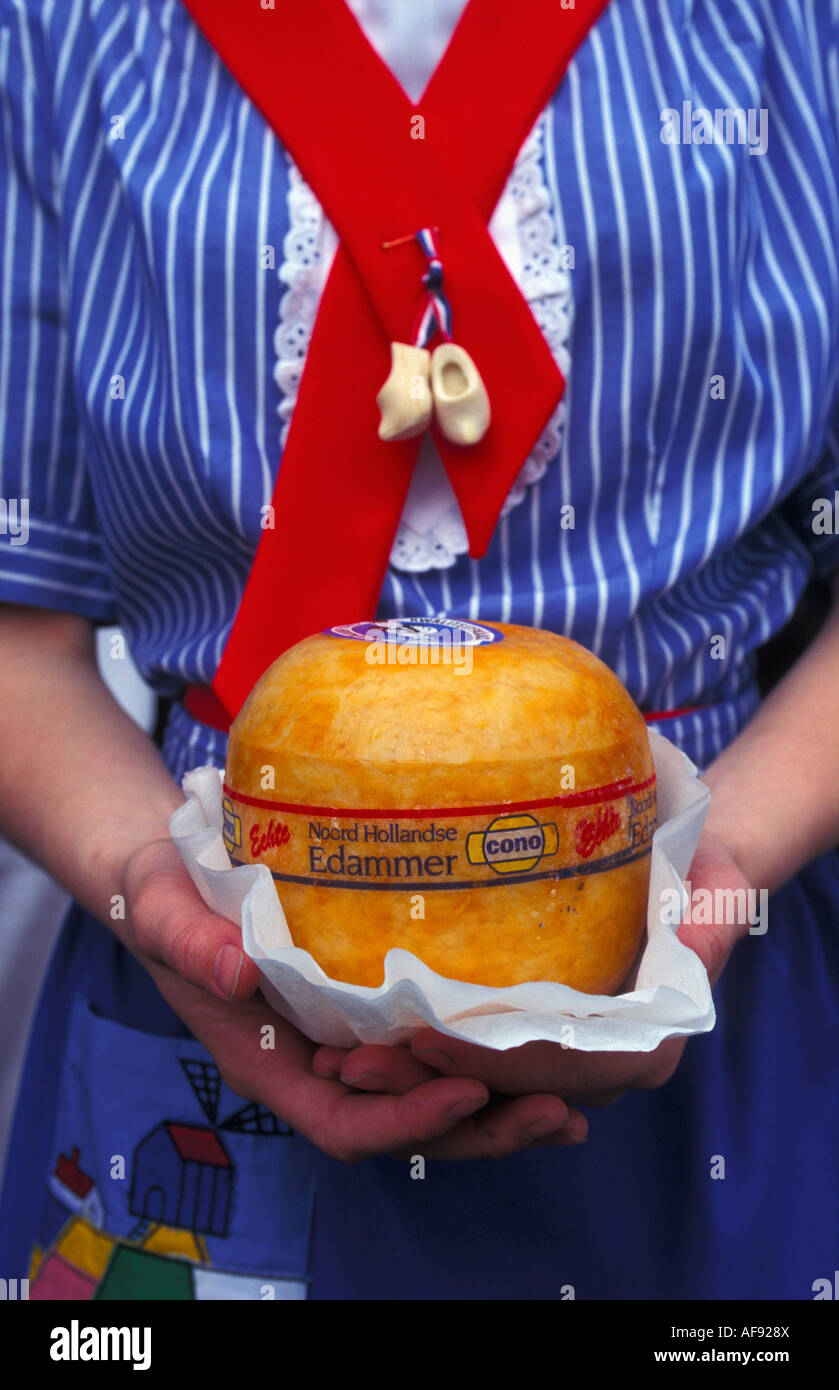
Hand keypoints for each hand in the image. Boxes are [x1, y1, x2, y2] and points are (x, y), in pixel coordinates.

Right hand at [122, 837, 586, 1159]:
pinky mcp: (375, 1007)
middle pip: (408, 1128)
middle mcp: (318, 1064)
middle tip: (562, 1112)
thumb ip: (189, 942)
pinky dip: (491, 1056)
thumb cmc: (162, 895)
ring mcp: (350, 1041)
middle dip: (483, 1130)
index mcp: (269, 1061)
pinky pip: (436, 1048)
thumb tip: (237, 973)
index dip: (408, 1120)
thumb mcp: (161, 910)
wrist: (172, 876)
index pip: (346, 1122)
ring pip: (433, 1097)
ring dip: (504, 1103)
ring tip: (579, 1097)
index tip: (465, 1094)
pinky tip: (548, 1042)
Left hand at [313, 827, 753, 1112]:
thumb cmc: (701, 873)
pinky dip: (420, 1059)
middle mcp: (596, 1065)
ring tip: (341, 1056)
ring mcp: (556, 1056)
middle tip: (355, 1061)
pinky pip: (471, 1059)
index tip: (432, 1038)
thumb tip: (685, 928)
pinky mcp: (523, 1034)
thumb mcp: (714, 890)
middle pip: (507, 1091)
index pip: (568, 1070)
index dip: (502, 1061)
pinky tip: (358, 1043)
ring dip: (411, 1081)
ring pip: (480, 1085)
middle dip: (430, 1086)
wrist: (687, 874)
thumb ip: (702, 921)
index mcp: (645, 1042)